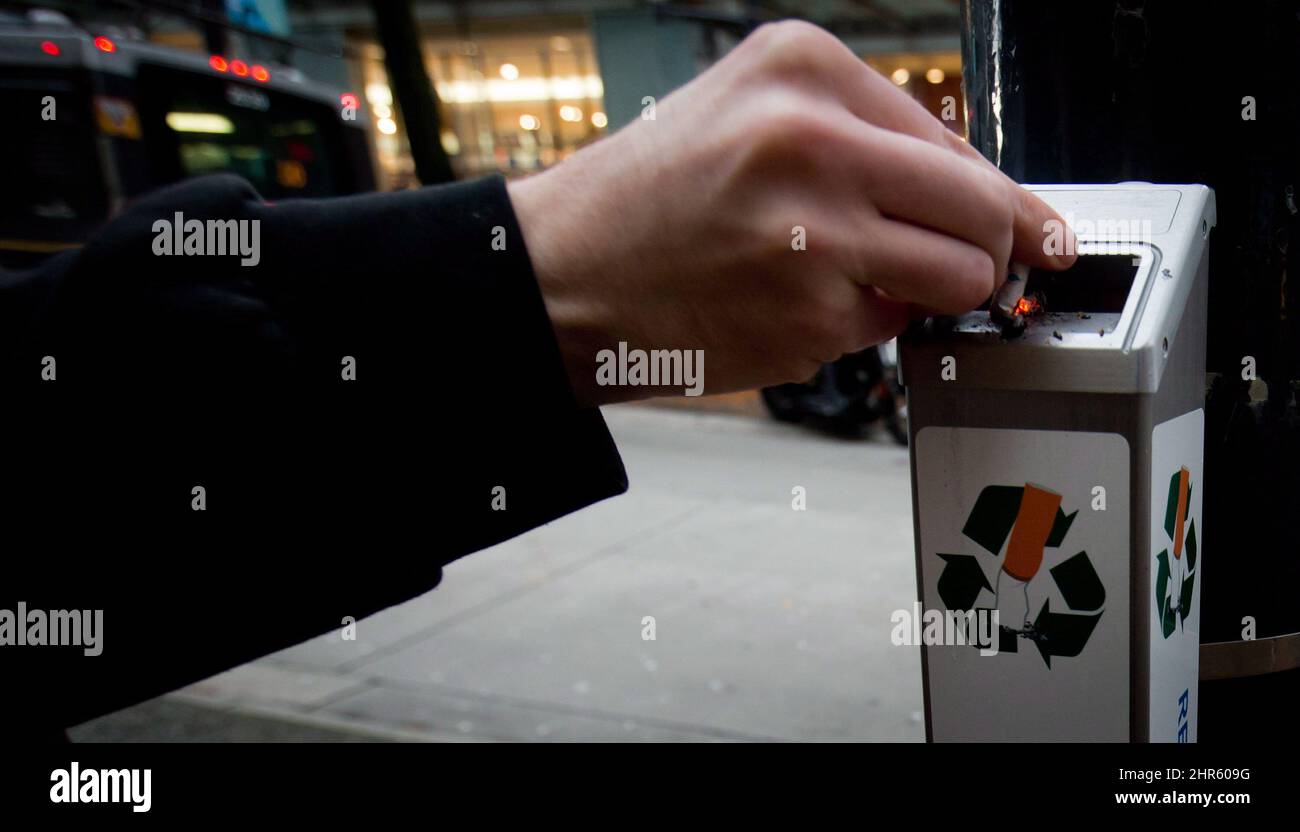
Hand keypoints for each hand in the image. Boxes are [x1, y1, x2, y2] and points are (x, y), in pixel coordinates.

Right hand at [508, 20, 1074, 406]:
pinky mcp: (808, 319)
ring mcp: (816, 236)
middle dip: (994, 249)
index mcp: (802, 69)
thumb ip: (861, 133)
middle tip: (977, 267)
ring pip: (956, 278)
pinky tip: (785, 303)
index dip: (998, 194)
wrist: (561, 274)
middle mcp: (816, 141)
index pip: (952, 139)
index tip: (1033, 227)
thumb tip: (975, 191)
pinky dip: (853, 326)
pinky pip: (883, 330)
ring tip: (855, 281)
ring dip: (930, 293)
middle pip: (982, 209)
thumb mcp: (747, 109)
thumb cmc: (649, 194)